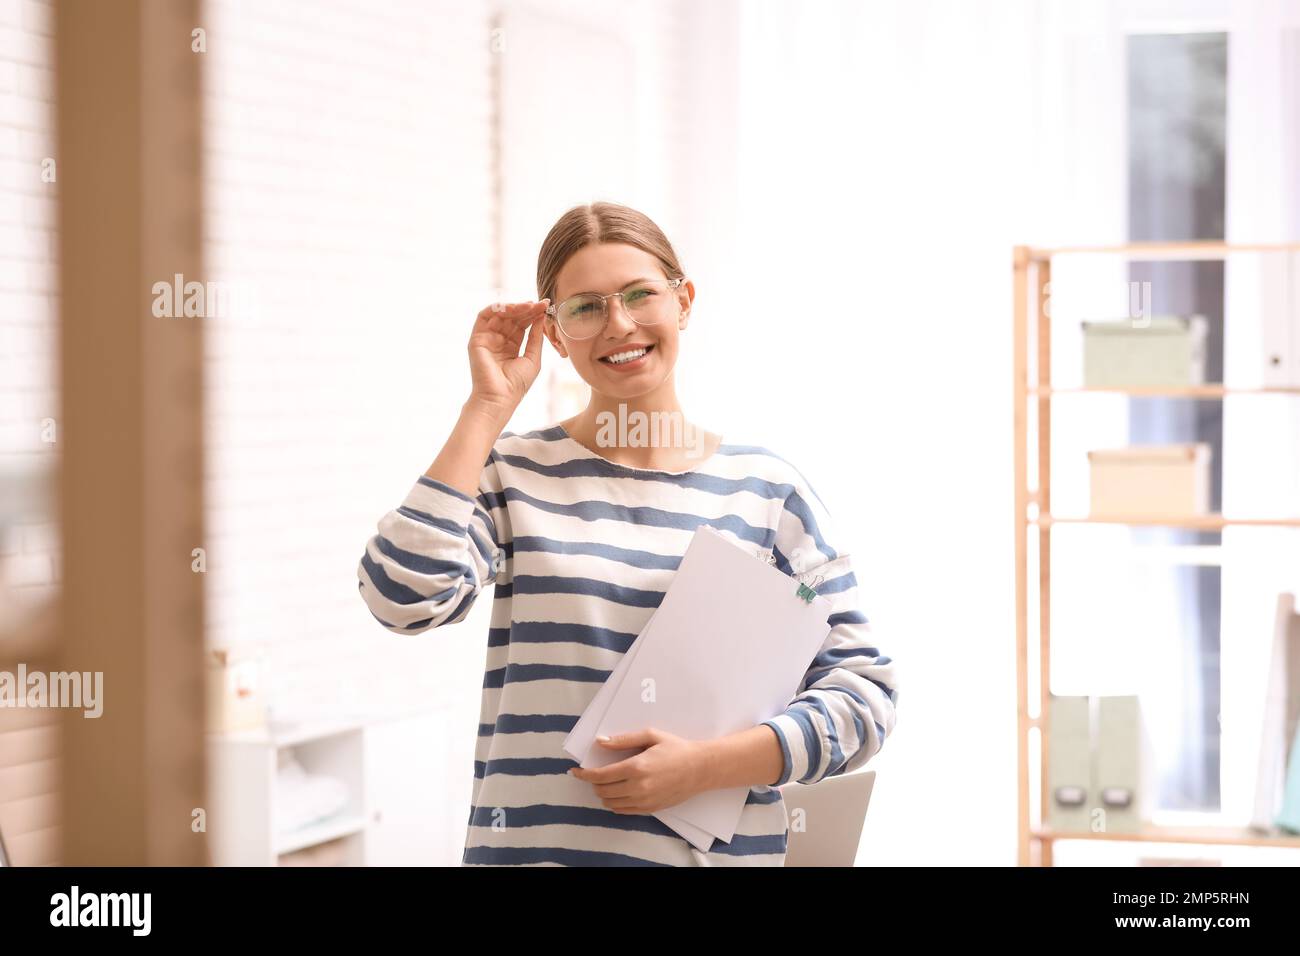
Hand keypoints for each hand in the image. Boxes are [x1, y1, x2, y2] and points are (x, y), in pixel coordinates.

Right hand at [467, 300, 548, 413]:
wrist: (499, 398)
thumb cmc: (516, 385)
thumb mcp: (533, 358)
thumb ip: (536, 337)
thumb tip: (541, 316)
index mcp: (511, 346)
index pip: (522, 324)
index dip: (534, 314)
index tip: (546, 306)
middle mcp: (498, 340)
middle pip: (513, 317)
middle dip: (527, 308)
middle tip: (540, 304)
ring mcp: (487, 338)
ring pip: (500, 314)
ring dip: (515, 307)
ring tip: (529, 306)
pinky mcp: (477, 338)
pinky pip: (484, 316)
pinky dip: (497, 308)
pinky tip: (512, 307)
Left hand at [569, 728, 709, 813]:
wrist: (700, 769)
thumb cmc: (676, 749)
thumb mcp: (650, 736)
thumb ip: (623, 740)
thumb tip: (601, 741)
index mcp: (636, 767)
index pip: (600, 775)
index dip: (584, 774)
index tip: (575, 771)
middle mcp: (638, 787)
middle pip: (603, 790)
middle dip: (593, 783)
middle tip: (593, 774)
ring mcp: (644, 801)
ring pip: (611, 803)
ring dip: (603, 794)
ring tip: (605, 783)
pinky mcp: (650, 809)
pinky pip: (623, 811)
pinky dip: (615, 803)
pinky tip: (617, 793)